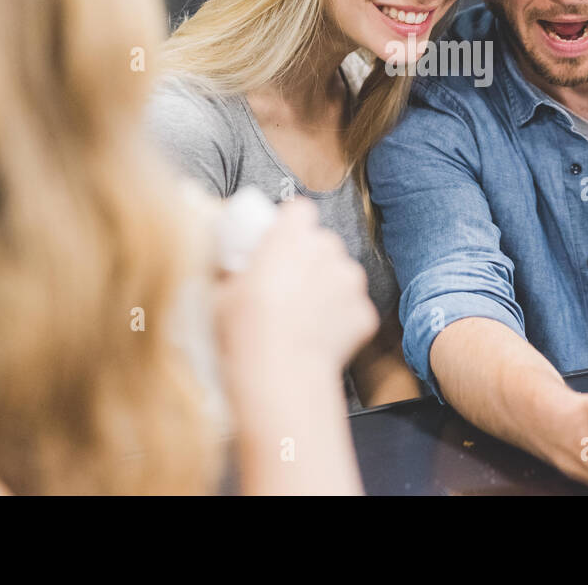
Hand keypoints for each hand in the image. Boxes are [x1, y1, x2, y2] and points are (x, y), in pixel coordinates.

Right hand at [213, 197, 377, 386]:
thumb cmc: (244, 331)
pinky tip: (318, 340)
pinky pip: (352, 309)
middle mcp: (328, 249)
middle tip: (287, 286)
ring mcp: (352, 281)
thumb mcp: (221, 293)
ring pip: (342, 274)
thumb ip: (234, 269)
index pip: (300, 211)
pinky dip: (340, 321)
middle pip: (323, 242)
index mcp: (291, 236)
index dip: (290, 226)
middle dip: (309, 258)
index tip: (278, 244)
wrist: (281, 376)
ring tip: (303, 318)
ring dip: (328, 288)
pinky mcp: (366, 313)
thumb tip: (233, 265)